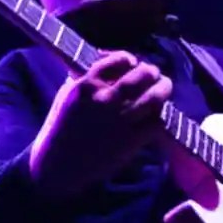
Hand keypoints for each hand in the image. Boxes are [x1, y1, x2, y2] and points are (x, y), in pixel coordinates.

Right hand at [29, 51, 172, 198]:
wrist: (58, 163)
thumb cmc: (61, 126)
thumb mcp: (68, 93)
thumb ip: (87, 76)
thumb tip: (108, 58)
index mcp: (87, 84)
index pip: (120, 59)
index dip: (131, 60)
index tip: (134, 64)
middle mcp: (105, 99)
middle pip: (143, 75)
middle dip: (153, 72)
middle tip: (156, 76)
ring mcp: (119, 120)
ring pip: (155, 97)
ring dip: (163, 89)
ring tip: (164, 88)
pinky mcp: (129, 141)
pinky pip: (156, 122)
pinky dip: (159, 117)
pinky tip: (154, 117)